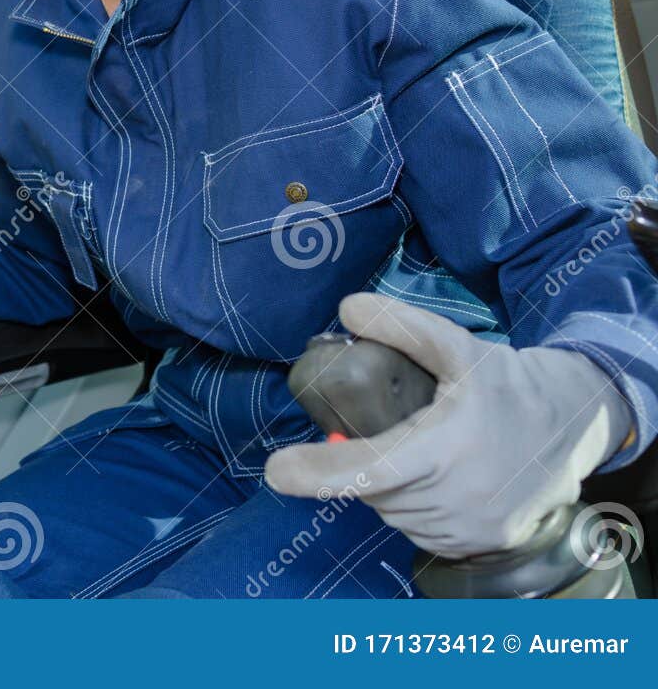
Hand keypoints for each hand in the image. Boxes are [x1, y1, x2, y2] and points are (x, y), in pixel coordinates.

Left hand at [265, 292, 634, 557]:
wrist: (574, 425)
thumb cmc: (508, 384)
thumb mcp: (458, 347)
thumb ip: (401, 327)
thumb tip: (348, 308)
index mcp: (446, 446)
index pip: (369, 469)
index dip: (318, 472)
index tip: (277, 471)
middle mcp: (457, 495)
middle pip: (373, 489)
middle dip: (363, 464)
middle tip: (388, 434)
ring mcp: (470, 527)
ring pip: (393, 512)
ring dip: (388, 488)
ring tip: (418, 453)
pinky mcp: (481, 543)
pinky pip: (420, 531)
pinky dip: (414, 508)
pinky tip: (435, 480)